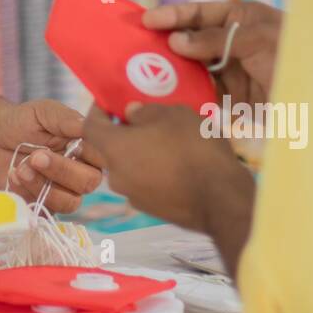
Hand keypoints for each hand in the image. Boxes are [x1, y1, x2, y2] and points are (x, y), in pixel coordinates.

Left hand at [0, 100, 103, 213]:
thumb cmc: (24, 122)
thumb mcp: (44, 112)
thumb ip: (65, 118)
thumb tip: (85, 125)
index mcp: (87, 149)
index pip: (104, 157)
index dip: (90, 154)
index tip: (69, 143)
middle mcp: (81, 172)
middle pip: (88, 183)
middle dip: (62, 171)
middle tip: (36, 156)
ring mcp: (64, 192)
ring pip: (69, 202)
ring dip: (43, 185)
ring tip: (21, 168)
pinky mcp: (44, 206)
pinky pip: (45, 210)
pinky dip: (27, 193)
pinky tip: (13, 175)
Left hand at [81, 102, 246, 233]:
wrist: (222, 199)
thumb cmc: (194, 149)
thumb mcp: (173, 114)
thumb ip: (145, 111)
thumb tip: (130, 113)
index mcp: (114, 149)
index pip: (90, 127)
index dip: (97, 111)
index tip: (109, 102)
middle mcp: (116, 176)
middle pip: (109, 149)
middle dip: (122, 132)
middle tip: (143, 119)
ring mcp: (134, 196)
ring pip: (128, 167)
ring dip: (139, 152)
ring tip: (165, 140)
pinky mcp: (152, 210)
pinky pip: (145, 183)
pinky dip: (153, 170)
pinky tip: (176, 163)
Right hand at [143, 1, 282, 105]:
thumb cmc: (297, 56)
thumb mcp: (257, 39)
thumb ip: (215, 38)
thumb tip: (175, 41)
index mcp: (240, 19)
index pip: (199, 13)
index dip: (172, 15)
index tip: (146, 20)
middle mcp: (232, 43)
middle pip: (190, 42)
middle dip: (165, 45)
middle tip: (136, 49)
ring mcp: (232, 72)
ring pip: (192, 70)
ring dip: (171, 72)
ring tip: (143, 75)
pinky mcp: (234, 101)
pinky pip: (202, 95)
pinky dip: (186, 96)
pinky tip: (167, 98)